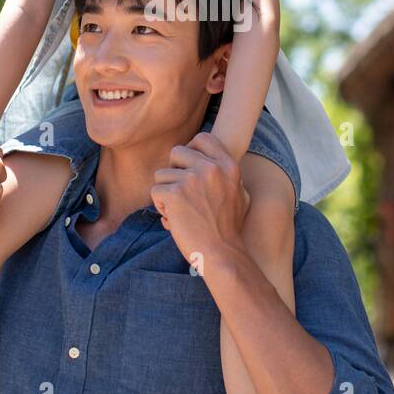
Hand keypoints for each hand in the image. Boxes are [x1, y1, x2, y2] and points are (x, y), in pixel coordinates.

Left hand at [150, 132, 250, 273]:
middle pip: (176, 152)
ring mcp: (192, 179)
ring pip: (162, 174)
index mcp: (228, 165)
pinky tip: (175, 221)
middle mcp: (211, 167)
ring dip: (166, 194)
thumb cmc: (227, 230)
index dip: (190, 151)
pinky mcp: (175, 193)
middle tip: (181, 195)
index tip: (188, 168)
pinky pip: (155, 192)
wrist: (223, 255)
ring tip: (180, 213)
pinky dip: (160, 207)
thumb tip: (202, 160)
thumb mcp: (238, 194)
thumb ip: (222, 174)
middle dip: (173, 173)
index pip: (202, 138)